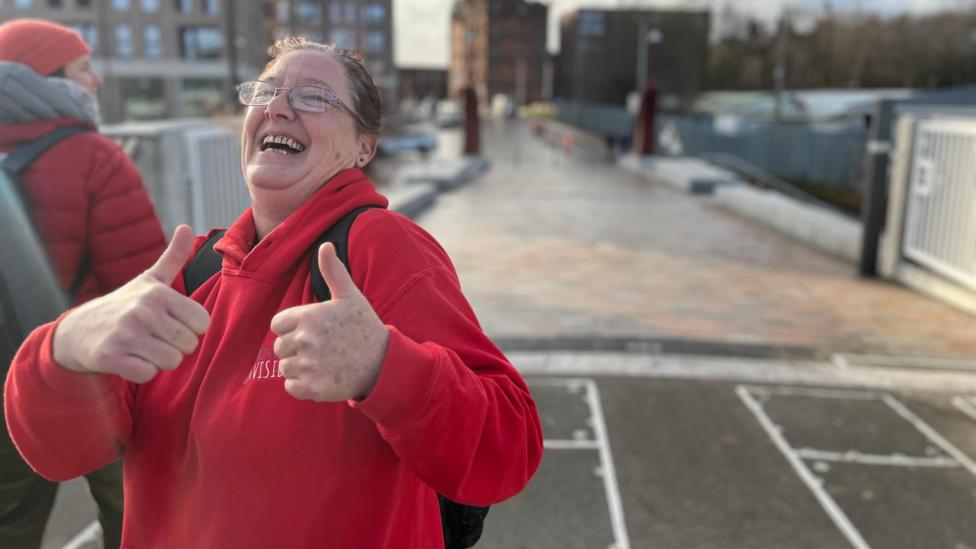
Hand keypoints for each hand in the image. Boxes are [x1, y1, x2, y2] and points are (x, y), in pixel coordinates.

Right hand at [53, 225, 210, 382]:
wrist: (77, 331)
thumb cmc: (125, 305)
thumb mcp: (150, 279)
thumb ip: (173, 257)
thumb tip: (185, 226)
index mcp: (159, 293)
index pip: (203, 323)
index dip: (191, 329)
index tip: (173, 323)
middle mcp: (143, 310)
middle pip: (189, 345)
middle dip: (176, 347)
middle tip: (155, 338)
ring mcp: (125, 333)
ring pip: (171, 362)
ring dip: (160, 361)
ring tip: (144, 348)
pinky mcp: (110, 357)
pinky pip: (147, 375)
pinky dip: (142, 372)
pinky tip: (130, 359)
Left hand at [270, 242, 389, 401]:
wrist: (383, 364)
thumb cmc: (365, 327)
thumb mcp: (351, 296)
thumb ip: (333, 271)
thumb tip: (325, 245)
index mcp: (310, 316)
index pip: (277, 324)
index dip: (292, 328)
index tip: (312, 331)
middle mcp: (305, 340)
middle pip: (279, 347)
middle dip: (295, 348)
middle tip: (321, 349)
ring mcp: (308, 365)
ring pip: (285, 367)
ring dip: (299, 367)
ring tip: (323, 363)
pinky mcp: (311, 388)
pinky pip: (291, 387)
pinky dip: (303, 385)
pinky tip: (322, 377)